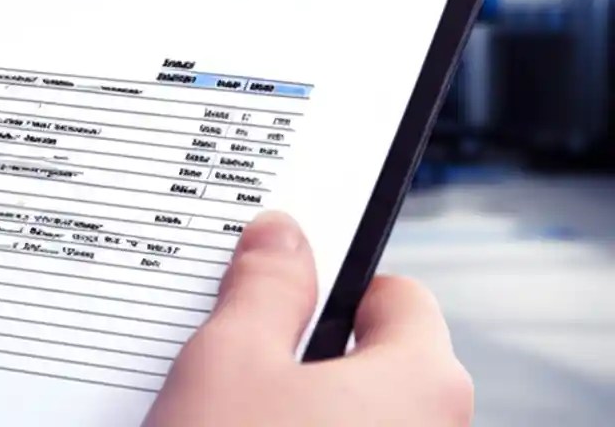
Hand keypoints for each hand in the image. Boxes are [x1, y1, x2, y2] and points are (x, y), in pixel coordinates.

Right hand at [144, 212, 472, 426]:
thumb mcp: (229, 362)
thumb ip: (263, 287)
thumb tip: (280, 238)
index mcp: (423, 381)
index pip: (400, 294)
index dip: (336, 276)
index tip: (287, 272)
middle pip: (374, 356)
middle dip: (306, 343)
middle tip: (239, 343)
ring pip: (349, 409)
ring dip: (295, 397)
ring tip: (224, 400)